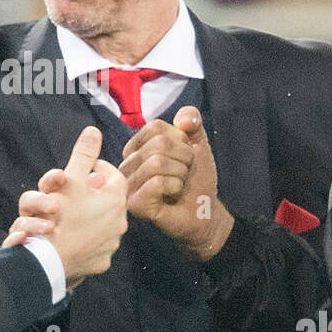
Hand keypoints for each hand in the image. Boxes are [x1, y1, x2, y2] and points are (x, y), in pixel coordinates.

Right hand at [2, 126, 126, 288]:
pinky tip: (61, 236)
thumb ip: (82, 155)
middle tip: (62, 192)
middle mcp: (119, 223)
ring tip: (55, 215)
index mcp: (116, 200)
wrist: (49, 263)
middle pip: (102, 199)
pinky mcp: (98, 263)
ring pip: (93, 223)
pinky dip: (77, 239)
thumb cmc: (60, 217)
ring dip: (76, 216)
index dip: (96, 168)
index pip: (114, 175)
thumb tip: (93, 130)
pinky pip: (89, 245)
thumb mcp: (70, 180)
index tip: (80, 169)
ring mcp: (109, 245)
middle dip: (81, 193)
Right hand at [118, 107, 232, 259]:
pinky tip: (173, 195)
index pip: (155, 127)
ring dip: (180, 173)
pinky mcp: (134, 204)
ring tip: (179, 184)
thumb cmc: (196, 180)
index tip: (184, 157)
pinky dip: (175, 186)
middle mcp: (126, 166)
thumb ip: (192, 122)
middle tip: (184, 173)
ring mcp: (128, 186)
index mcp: (136, 149)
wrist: (204, 211)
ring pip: (156, 163)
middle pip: (157, 145)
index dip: (180, 140)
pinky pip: (157, 182)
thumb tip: (183, 119)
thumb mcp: (197, 144)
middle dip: (183, 158)